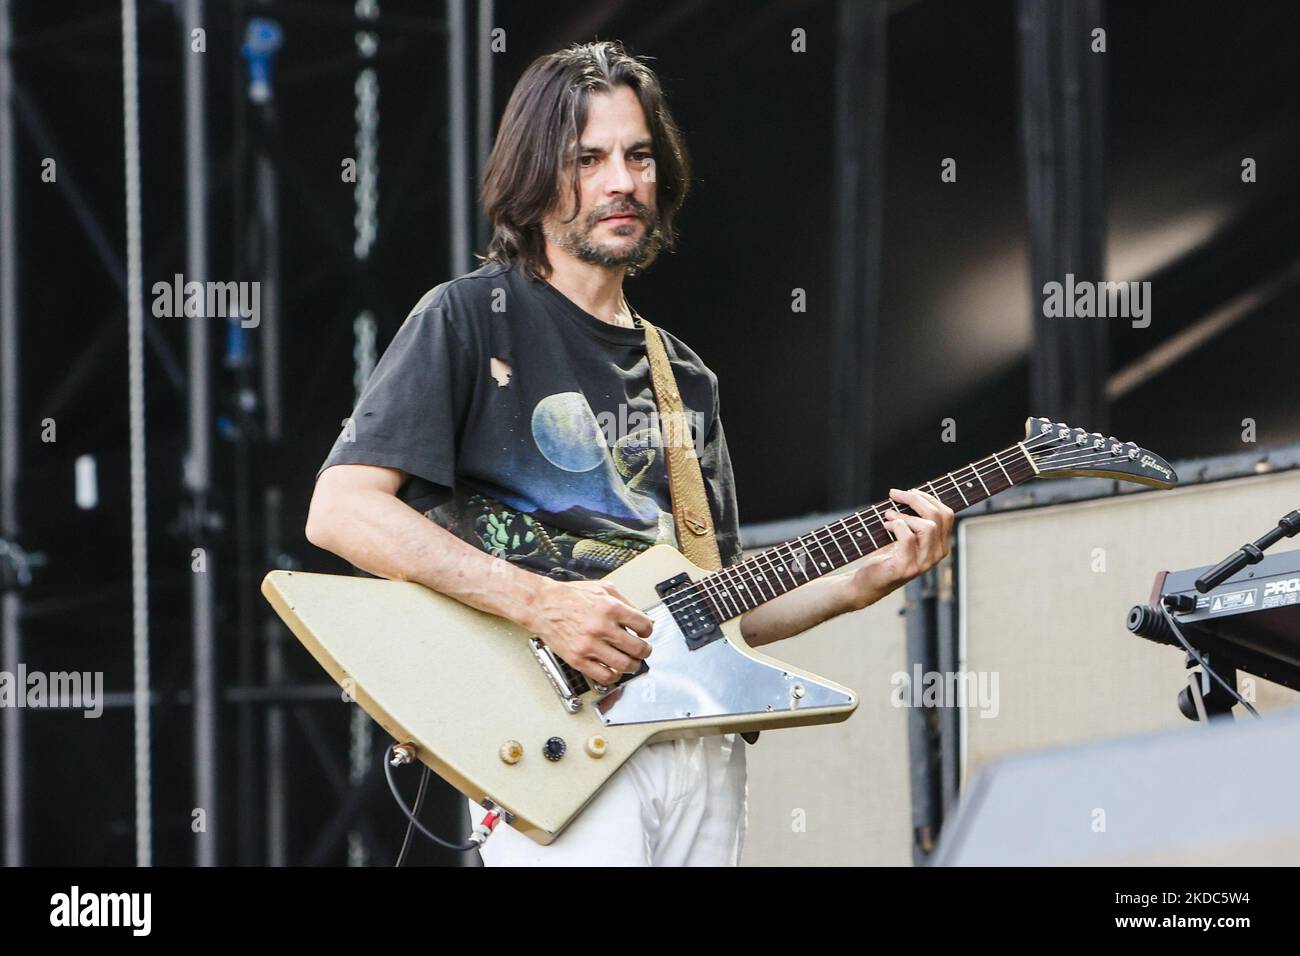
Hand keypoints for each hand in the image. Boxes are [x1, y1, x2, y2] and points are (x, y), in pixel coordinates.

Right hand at [523, 578, 653, 683]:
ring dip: (633, 665)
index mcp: (610, 608)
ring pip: (624, 665)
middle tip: (643, 650)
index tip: (644, 633)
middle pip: (638, 648)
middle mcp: (601, 627)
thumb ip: (627, 603)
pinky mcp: (578, 659)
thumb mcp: (603, 588)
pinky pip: (604, 676)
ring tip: (631, 661)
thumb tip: (646, 619)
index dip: (648, 630)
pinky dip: (614, 676)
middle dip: (645, 650)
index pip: (644, 626)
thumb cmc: (571, 596)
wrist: (542, 605)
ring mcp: (589, 645)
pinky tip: (613, 669)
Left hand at [846, 487, 953, 608]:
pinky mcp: (907, 567)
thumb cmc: (886, 555)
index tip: (910, 491)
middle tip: (894, 495)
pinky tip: (885, 527)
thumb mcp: (905, 534)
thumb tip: (912, 493)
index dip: (929, 498)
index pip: (946, 514)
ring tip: (888, 516)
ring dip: (904, 515)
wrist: (868, 581)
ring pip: (927, 527)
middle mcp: (937, 555)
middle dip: (915, 500)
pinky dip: (895, 526)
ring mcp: (924, 563)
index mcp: (940, 545)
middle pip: (938, 516)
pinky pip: (908, 537)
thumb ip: (914, 518)